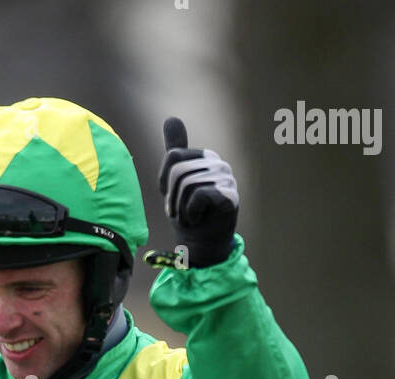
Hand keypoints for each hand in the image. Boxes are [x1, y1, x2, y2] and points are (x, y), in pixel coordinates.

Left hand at [158, 117, 238, 266]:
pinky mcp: (230, 196)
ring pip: (187, 185)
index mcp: (204, 157)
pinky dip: (191, 212)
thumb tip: (171, 118)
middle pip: (178, 171)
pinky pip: (198, 195)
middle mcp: (218, 163)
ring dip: (181, 208)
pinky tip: (199, 218)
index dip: (164, 181)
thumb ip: (175, 151)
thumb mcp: (174, 182)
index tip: (171, 196)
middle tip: (180, 211)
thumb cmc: (188, 214)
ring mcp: (226, 179)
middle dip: (173, 197)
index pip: (173, 156)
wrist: (201, 245)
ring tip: (190, 217)